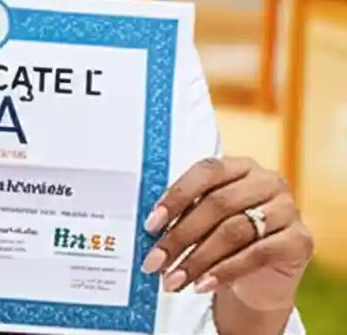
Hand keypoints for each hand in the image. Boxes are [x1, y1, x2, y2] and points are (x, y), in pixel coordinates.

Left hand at [142, 157, 313, 310]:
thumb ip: (182, 216)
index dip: (175, 197)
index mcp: (239, 166)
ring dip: (197, 258)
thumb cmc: (225, 239)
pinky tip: (201, 284)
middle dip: (180, 236)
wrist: (262, 277)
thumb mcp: (203, 222)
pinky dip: (224, 271)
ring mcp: (287, 209)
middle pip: (217, 204)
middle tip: (155, 261)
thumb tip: (150, 230)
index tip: (150, 225)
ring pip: (235, 231)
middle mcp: (267, 181)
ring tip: (173, 278)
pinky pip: (257, 254)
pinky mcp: (300, 240)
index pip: (205, 171)